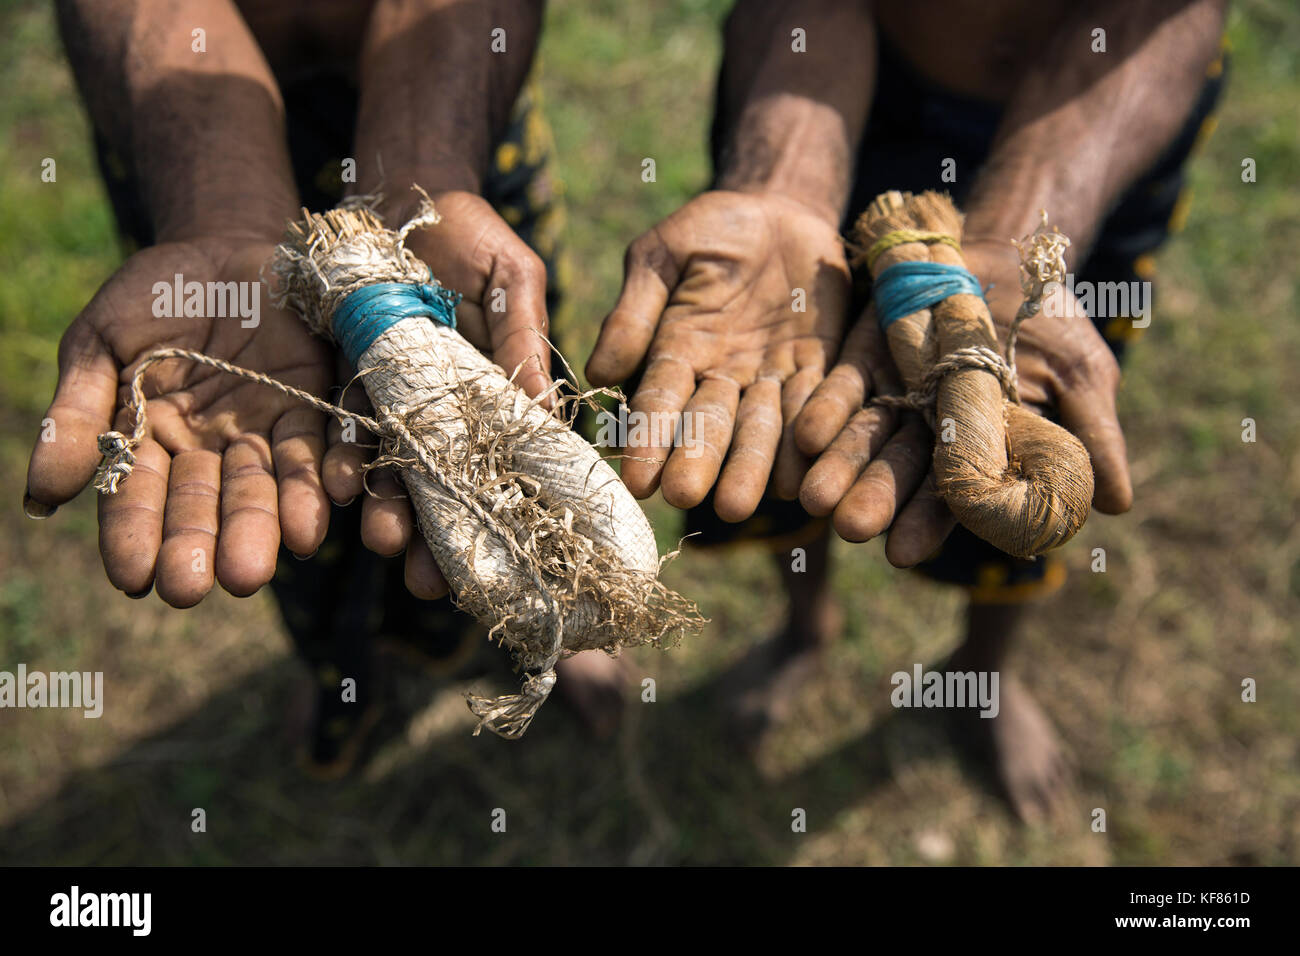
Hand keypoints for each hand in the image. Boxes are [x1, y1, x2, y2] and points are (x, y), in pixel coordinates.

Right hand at [25, 238, 334, 605]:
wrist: (224, 245)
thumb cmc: (153, 296)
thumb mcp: (102, 342)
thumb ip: (78, 413)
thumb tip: (41, 498)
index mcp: (148, 441)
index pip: (136, 498)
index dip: (134, 537)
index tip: (134, 579)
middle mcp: (207, 451)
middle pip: (204, 507)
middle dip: (202, 547)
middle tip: (200, 588)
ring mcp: (261, 432)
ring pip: (262, 489)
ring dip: (262, 529)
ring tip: (258, 568)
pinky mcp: (310, 406)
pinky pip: (315, 449)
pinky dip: (319, 482)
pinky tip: (318, 516)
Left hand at [321, 190, 554, 598]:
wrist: (395, 198)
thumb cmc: (471, 234)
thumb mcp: (512, 278)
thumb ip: (523, 337)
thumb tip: (543, 408)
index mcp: (494, 392)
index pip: (503, 463)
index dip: (502, 509)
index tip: (505, 556)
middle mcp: (445, 407)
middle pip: (445, 482)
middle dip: (437, 534)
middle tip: (430, 582)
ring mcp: (396, 396)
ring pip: (395, 466)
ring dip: (391, 511)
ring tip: (387, 546)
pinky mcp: (348, 376)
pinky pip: (345, 426)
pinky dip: (344, 457)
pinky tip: (341, 488)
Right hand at [585, 190, 847, 520]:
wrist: (781, 213)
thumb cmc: (710, 230)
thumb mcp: (663, 255)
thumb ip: (635, 310)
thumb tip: (598, 374)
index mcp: (676, 351)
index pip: (659, 400)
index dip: (647, 438)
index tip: (636, 479)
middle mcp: (721, 376)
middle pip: (709, 424)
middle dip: (698, 460)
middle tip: (685, 497)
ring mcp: (770, 377)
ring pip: (761, 428)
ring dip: (750, 467)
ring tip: (739, 507)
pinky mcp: (820, 370)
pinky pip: (816, 407)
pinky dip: (809, 441)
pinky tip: (799, 478)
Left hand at [793, 236, 1132, 566]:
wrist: (1008, 253)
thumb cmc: (1052, 324)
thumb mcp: (1082, 376)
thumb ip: (1094, 439)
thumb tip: (1119, 506)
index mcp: (981, 450)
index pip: (952, 497)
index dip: (926, 523)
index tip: (901, 553)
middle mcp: (930, 432)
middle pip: (899, 471)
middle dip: (873, 500)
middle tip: (848, 528)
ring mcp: (895, 392)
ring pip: (864, 436)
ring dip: (839, 466)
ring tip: (811, 499)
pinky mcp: (867, 356)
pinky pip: (842, 387)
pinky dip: (825, 410)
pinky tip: (804, 436)